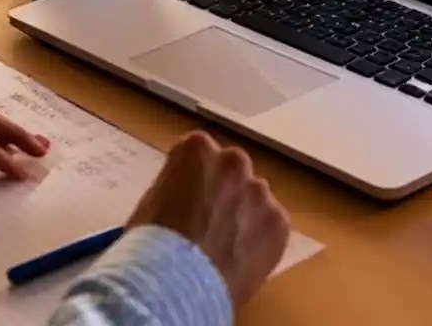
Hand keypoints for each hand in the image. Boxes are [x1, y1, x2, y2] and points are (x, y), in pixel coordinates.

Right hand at [126, 131, 289, 307]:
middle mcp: (234, 161)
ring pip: (254, 199)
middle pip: (232, 171)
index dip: (193, 179)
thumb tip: (187, 196)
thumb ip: (178, 187)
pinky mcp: (279, 222)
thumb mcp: (152, 201)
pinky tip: (240, 260)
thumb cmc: (152, 242)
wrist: (176, 283)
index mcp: (197, 149)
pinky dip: (260, 240)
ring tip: (226, 247)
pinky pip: (271, 226)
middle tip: (209, 222)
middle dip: (224, 191)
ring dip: (244, 215)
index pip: (199, 153)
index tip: (187, 199)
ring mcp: (260, 191)